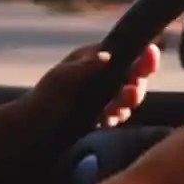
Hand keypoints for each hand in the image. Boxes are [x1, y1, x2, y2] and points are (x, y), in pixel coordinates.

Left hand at [27, 43, 159, 127]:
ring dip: (127, 103)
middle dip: (136, 84)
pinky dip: (117, 117)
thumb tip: (108, 55)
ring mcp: (102, 96)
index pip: (123, 51)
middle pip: (133, 75)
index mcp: (91, 60)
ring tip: (116, 110)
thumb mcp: (61, 79)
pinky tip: (106, 121)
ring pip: (129, 97)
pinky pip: (120, 114)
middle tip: (131, 92)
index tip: (152, 52)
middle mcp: (100, 75)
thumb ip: (85, 67)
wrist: (32, 132)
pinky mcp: (102, 115)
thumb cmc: (43, 100)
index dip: (140, 52)